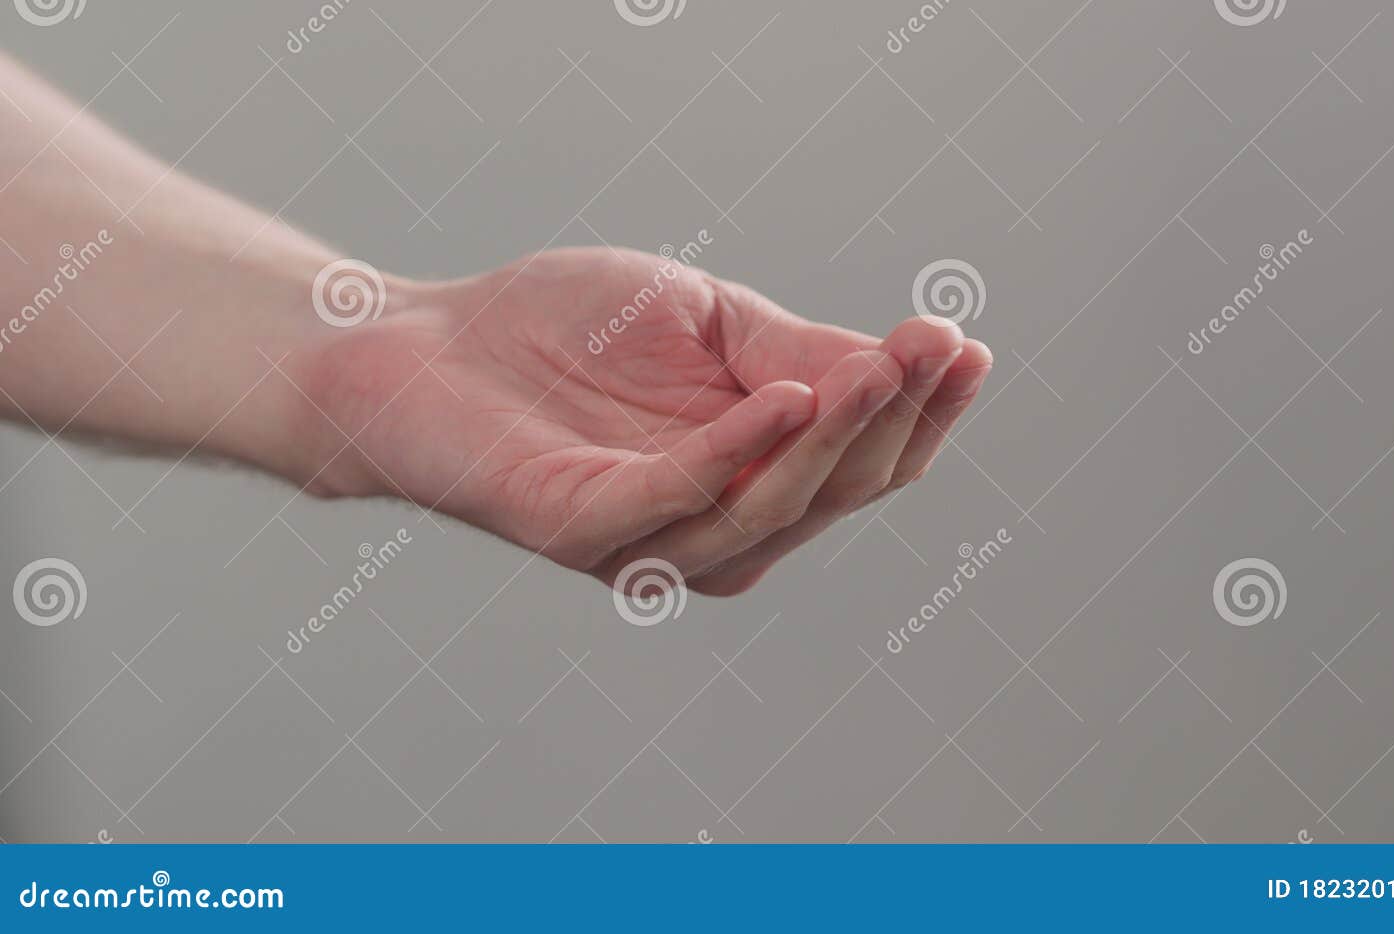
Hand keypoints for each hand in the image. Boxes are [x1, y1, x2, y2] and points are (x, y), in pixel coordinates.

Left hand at [296, 248, 991, 594]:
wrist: (425, 343)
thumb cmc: (566, 333)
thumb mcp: (704, 321)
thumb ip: (791, 348)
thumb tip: (899, 364)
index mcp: (759, 477)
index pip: (867, 463)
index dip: (924, 413)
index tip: (968, 346)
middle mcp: (719, 527)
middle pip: (837, 491)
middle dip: (895, 420)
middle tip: (934, 346)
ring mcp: (652, 540)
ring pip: (772, 505)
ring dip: (833, 438)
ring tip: (881, 369)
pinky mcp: (581, 531)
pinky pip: (674, 499)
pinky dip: (734, 452)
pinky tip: (783, 399)